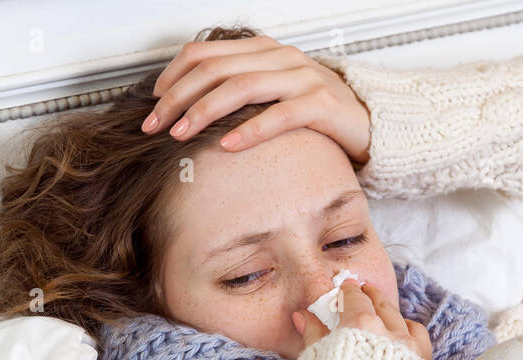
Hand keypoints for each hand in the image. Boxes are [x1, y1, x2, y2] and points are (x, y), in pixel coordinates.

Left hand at [142, 34, 370, 165]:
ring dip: (204, 112)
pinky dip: (249, 131)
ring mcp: (302, 78)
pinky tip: (226, 146)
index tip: (152, 103)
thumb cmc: (314, 114)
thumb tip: (185, 112)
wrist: (369, 123)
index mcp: (262, 50)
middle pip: (215, 70)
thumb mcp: (271, 95)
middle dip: (178, 99)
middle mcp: (280, 58)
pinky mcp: (321, 105)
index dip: (173, 76)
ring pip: (242, 87)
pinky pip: (280, 115)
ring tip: (181, 135)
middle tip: (155, 126)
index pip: (205, 52)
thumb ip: (237, 93)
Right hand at [293, 280, 431, 359]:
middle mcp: (392, 334)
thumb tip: (304, 315)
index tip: (344, 288)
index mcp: (362, 326)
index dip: (348, 291)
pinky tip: (399, 341)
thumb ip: (313, 336)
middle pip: (383, 305)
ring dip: (392, 315)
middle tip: (363, 291)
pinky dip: (408, 335)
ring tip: (382, 317)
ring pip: (404, 321)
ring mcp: (413, 354)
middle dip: (371, 296)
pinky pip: (420, 342)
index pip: (355, 298)